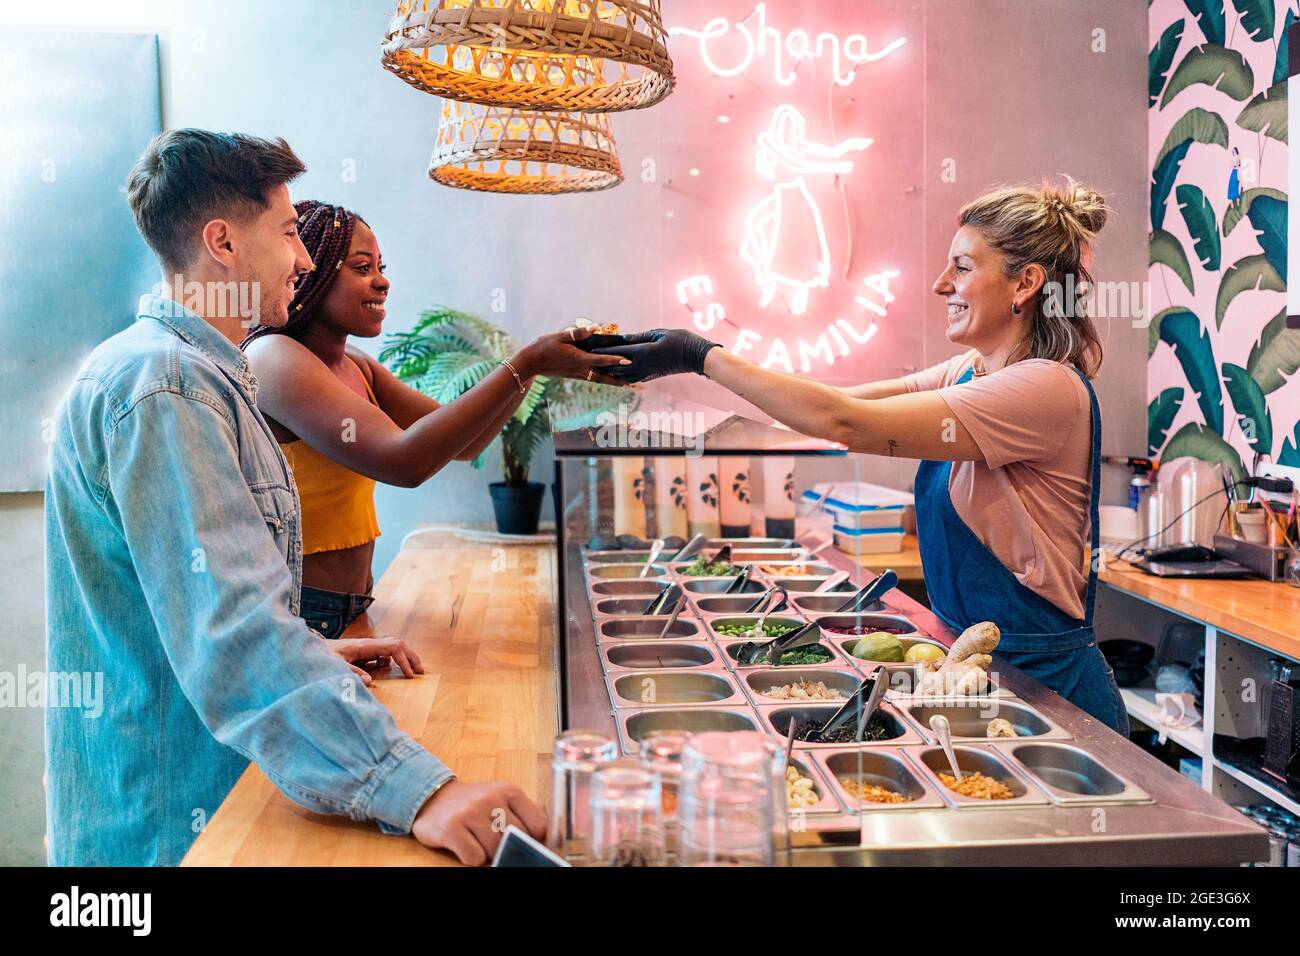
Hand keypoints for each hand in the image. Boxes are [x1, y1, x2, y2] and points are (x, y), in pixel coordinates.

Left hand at [328, 637, 423, 683]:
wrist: (309, 650)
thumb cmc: (321, 657)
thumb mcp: (334, 667)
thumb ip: (351, 673)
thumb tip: (369, 682)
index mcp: (365, 645)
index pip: (393, 648)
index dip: (405, 661)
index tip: (410, 676)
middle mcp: (368, 644)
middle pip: (398, 644)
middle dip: (411, 656)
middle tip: (421, 672)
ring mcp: (366, 647)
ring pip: (393, 647)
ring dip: (404, 657)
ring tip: (412, 671)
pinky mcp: (363, 652)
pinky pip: (383, 653)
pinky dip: (392, 659)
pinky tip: (390, 668)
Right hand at [412, 779, 547, 865]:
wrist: (434, 798)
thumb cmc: (474, 802)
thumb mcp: (503, 797)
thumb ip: (527, 809)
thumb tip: (549, 823)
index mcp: (509, 790)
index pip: (538, 826)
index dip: (532, 839)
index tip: (524, 841)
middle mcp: (491, 798)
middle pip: (516, 841)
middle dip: (507, 847)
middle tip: (493, 839)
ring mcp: (470, 813)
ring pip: (495, 851)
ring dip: (487, 853)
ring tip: (477, 840)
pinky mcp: (451, 828)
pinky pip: (474, 858)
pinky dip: (471, 858)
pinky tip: (465, 844)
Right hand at [514, 327, 631, 384]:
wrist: (530, 363)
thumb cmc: (543, 347)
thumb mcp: (560, 336)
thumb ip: (578, 333)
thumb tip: (595, 327)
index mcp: (578, 359)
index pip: (601, 360)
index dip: (615, 360)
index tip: (627, 361)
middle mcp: (579, 369)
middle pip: (603, 376)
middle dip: (617, 379)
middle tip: (631, 382)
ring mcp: (576, 374)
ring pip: (597, 379)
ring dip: (611, 381)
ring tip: (624, 383)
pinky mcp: (573, 375)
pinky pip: (590, 378)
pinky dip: (601, 378)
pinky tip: (606, 377)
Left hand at [588, 328, 719, 382]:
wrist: (696, 356)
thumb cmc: (680, 340)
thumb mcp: (659, 333)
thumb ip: (640, 337)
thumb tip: (624, 339)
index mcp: (643, 353)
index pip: (617, 353)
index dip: (603, 351)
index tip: (591, 349)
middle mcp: (643, 365)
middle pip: (616, 368)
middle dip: (602, 364)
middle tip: (589, 361)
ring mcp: (647, 373)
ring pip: (622, 377)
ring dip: (610, 373)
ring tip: (599, 370)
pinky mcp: (652, 376)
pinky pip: (632, 379)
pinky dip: (622, 378)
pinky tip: (616, 376)